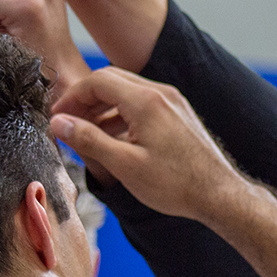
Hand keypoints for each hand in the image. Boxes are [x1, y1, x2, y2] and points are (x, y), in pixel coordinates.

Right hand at [49, 69, 246, 217]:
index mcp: (146, 102)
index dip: (72, 97)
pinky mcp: (178, 114)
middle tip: (68, 123)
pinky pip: (142, 104)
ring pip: (127, 92)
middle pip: (112, 81)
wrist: (219, 195)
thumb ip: (88, 140)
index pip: (98, 81)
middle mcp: (161, 94)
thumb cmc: (175, 184)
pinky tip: (113, 139)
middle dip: (86, 99)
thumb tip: (59, 123)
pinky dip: (122, 115)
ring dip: (103, 108)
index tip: (57, 116)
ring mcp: (172, 102)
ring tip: (86, 134)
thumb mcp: (124, 165)